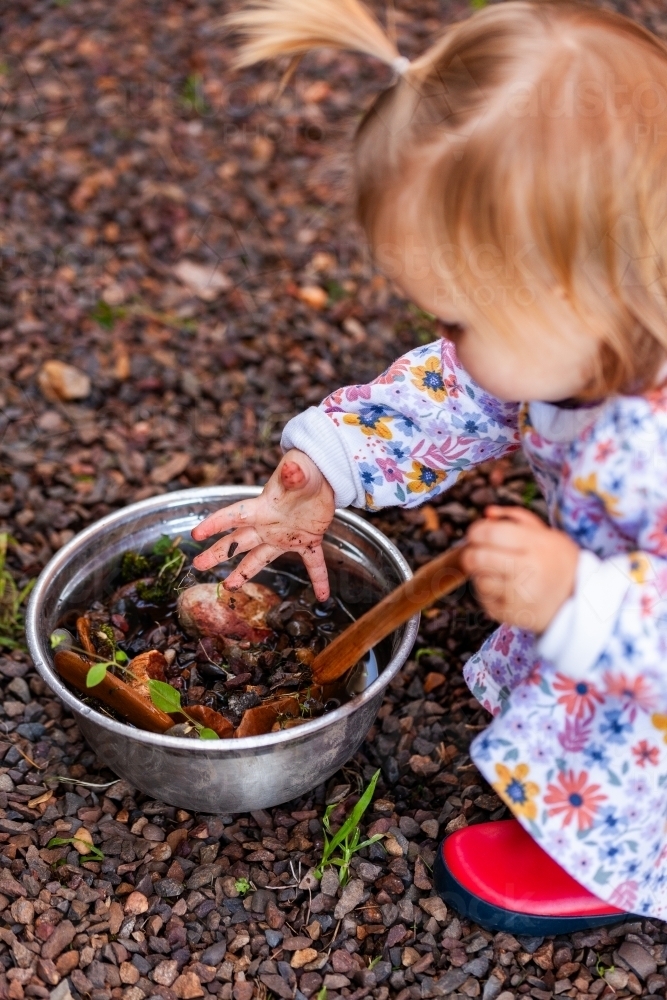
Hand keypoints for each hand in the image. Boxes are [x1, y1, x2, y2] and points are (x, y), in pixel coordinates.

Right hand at [191, 450, 335, 599]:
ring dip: (245, 572)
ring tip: (229, 586)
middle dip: (218, 553)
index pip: (235, 516)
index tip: (196, 534)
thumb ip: (295, 473)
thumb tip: (291, 468)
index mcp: (263, 507)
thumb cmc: (306, 469)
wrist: (323, 474)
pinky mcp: (307, 539)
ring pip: (260, 557)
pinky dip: (318, 578)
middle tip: (198, 564)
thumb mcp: (301, 471)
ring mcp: (286, 535)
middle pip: (238, 541)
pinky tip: (322, 596)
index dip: (216, 524)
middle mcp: (269, 524)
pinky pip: (312, 563)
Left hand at [461, 506, 579, 632]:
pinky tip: (503, 589)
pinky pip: (484, 600)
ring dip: (481, 574)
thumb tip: (487, 513)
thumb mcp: (547, 534)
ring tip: (496, 572)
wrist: (579, 600)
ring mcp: (520, 596)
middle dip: (470, 553)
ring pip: (479, 580)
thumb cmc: (559, 562)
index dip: (476, 531)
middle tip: (476, 552)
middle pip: (477, 558)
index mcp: (536, 545)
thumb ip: (516, 518)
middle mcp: (528, 571)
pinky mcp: (513, 615)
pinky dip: (488, 593)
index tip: (477, 533)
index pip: (489, 533)